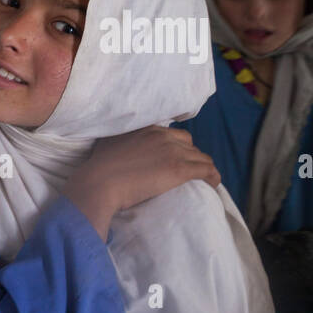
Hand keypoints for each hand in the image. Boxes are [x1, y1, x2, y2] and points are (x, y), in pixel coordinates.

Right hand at [64, 125, 220, 238]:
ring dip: (203, 167)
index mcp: (147, 129)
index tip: (173, 157)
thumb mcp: (109, 143)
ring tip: (203, 179)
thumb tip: (120, 144)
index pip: (171, 134)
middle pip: (188, 143)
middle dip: (190, 155)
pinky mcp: (180, 169)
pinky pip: (206, 170)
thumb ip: (121, 139)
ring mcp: (173, 152)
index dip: (175, 146)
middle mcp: (163, 136)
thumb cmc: (99, 168)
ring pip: (200, 157)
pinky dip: (213, 176)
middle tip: (186, 170)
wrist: (100, 183)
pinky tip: (212, 184)